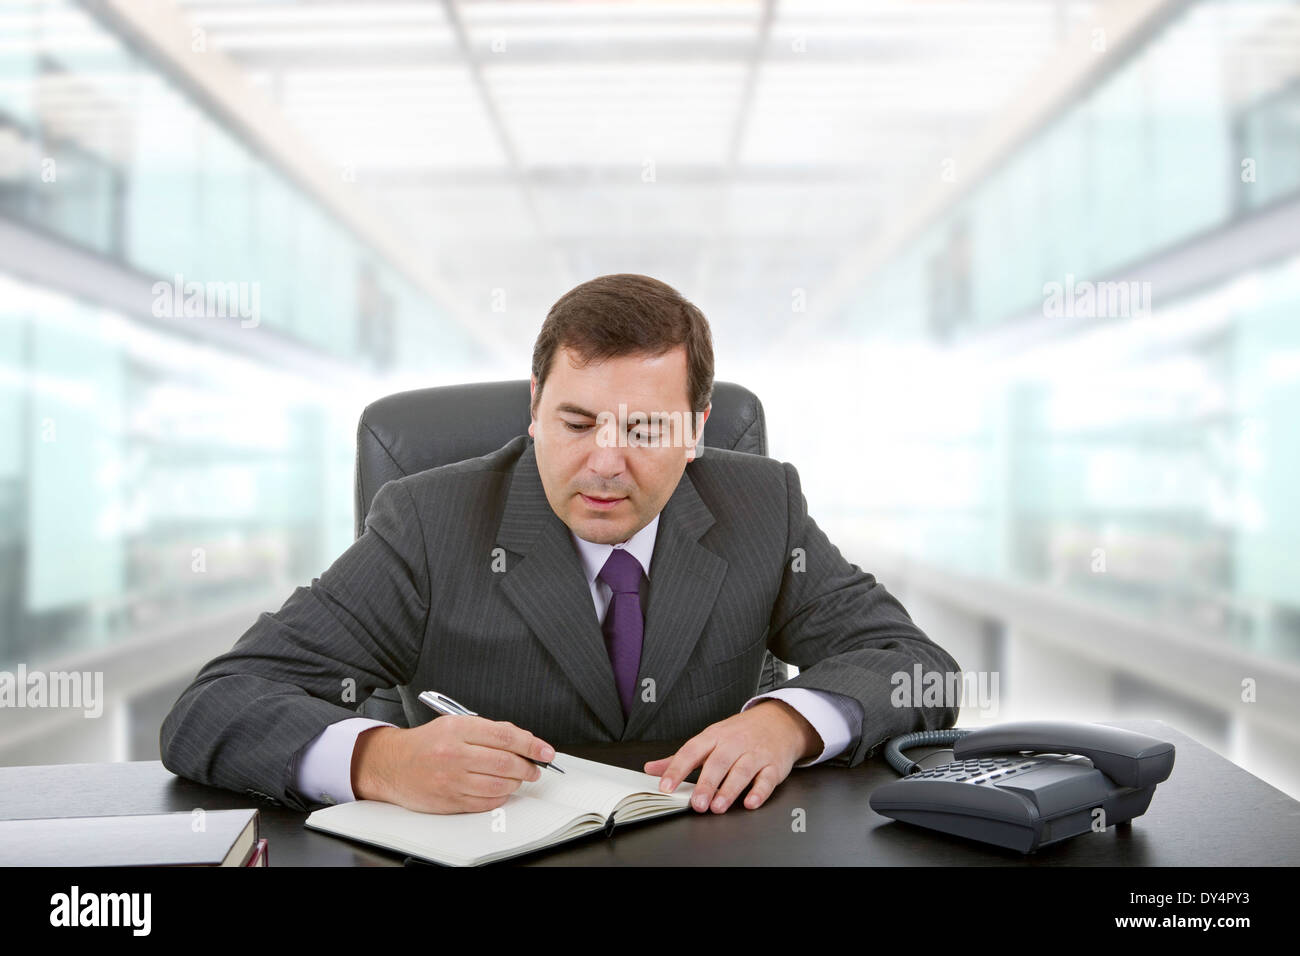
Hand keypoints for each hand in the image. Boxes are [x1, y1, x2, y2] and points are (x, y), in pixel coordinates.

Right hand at [351, 715, 555, 813]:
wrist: (392, 765)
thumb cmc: (426, 744)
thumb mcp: (455, 724)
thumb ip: (489, 731)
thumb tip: (523, 740)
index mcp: (458, 729)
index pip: (505, 736)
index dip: (532, 744)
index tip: (545, 750)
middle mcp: (454, 754)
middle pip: (505, 762)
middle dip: (528, 766)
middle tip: (534, 767)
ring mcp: (451, 780)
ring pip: (499, 785)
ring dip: (516, 783)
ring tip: (517, 778)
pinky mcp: (449, 801)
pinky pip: (486, 803)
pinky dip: (500, 797)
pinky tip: (500, 790)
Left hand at [642, 699, 822, 812]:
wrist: (779, 721)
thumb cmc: (740, 733)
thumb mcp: (709, 739)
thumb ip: (681, 758)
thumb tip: (651, 769)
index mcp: (714, 736)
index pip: (691, 751)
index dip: (676, 769)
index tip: (665, 786)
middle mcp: (733, 744)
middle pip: (718, 763)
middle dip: (706, 784)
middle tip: (697, 804)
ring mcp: (755, 754)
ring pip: (741, 771)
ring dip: (729, 790)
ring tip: (717, 807)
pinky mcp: (773, 765)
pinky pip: (766, 779)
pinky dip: (759, 792)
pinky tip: (749, 803)